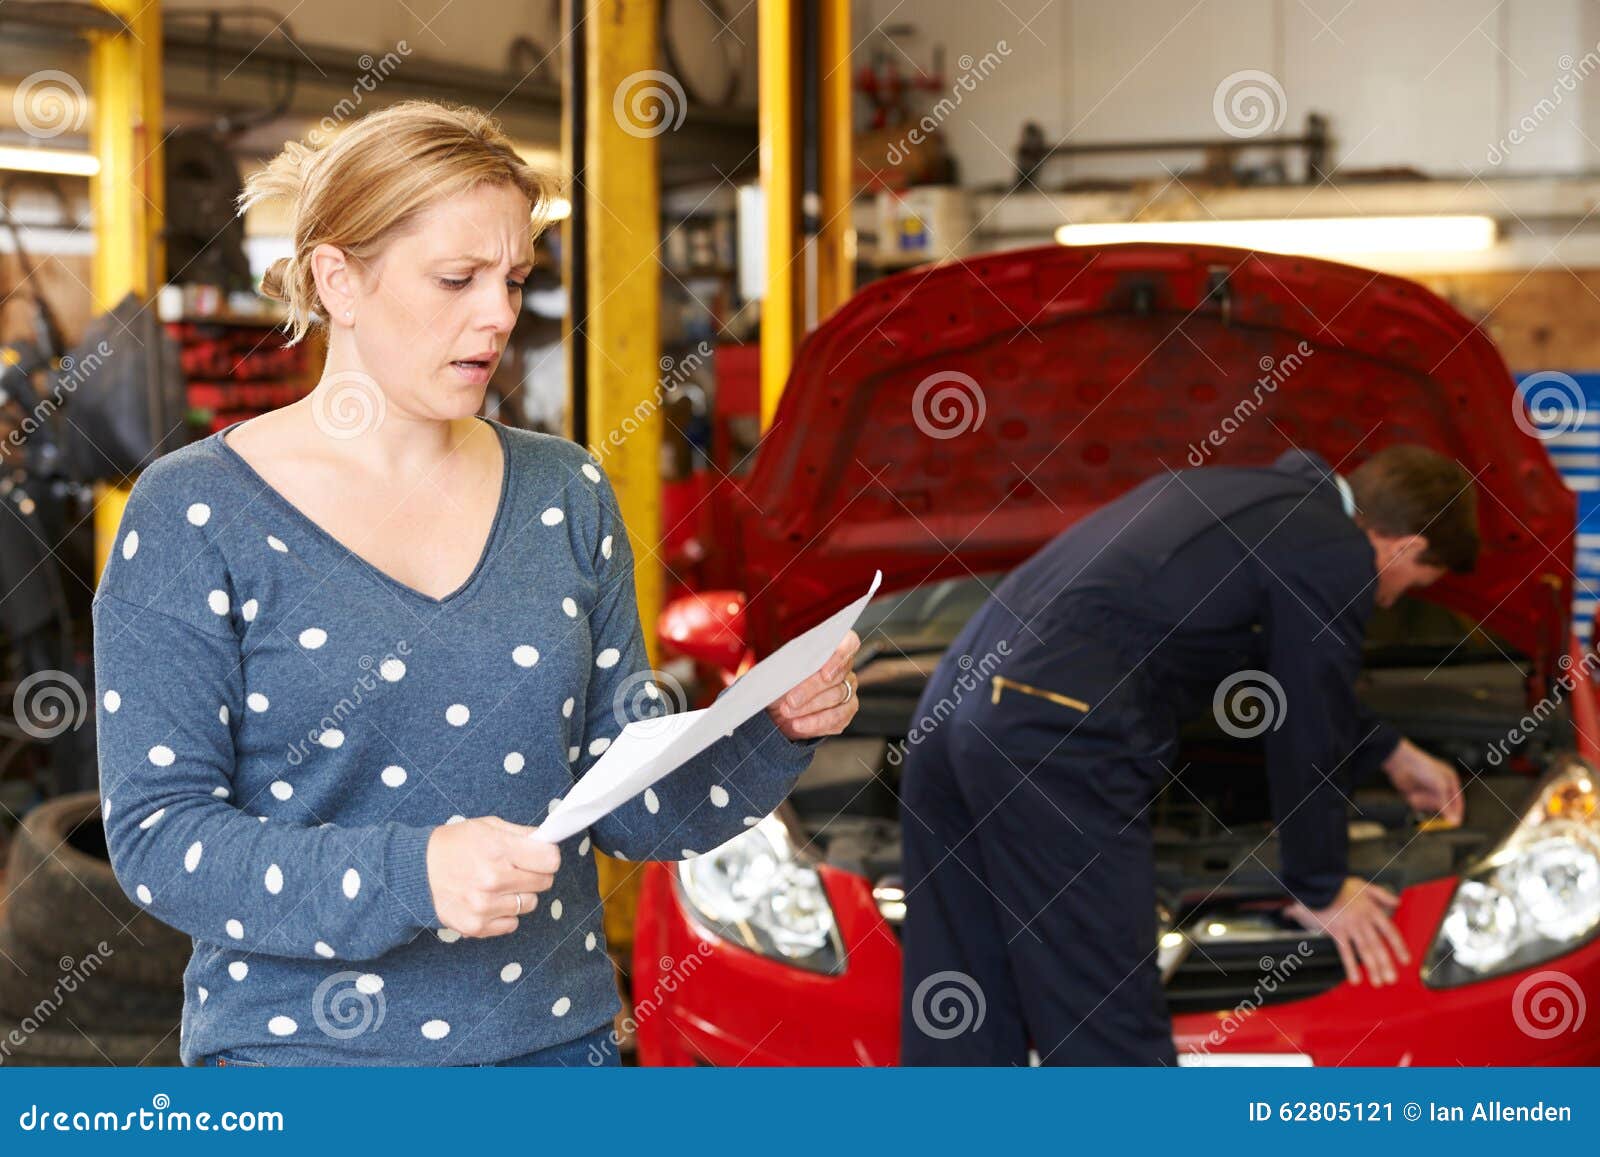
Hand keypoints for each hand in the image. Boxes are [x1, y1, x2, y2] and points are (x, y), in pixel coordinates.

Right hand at [426, 817, 559, 937]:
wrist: (417, 870)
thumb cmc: (454, 845)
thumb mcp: (488, 826)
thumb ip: (522, 834)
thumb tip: (549, 841)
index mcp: (498, 849)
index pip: (550, 860)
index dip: (547, 856)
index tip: (539, 856)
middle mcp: (492, 879)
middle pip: (544, 883)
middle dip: (535, 874)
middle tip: (517, 869)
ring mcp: (484, 906)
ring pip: (529, 904)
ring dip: (519, 895)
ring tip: (499, 885)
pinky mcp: (475, 926)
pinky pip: (511, 924)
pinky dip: (505, 914)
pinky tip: (489, 900)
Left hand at [766, 630, 860, 740]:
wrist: (779, 706)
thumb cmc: (783, 681)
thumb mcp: (783, 667)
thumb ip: (794, 662)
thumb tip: (793, 665)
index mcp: (834, 649)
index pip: (850, 644)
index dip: (839, 658)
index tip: (824, 674)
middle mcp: (845, 670)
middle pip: (836, 677)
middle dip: (811, 689)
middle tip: (791, 700)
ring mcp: (848, 692)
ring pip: (835, 699)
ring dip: (809, 708)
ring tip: (788, 712)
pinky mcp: (845, 714)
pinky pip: (836, 719)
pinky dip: (814, 723)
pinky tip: (799, 724)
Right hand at [1285, 876, 1410, 985]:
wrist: (1318, 882)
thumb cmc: (1338, 884)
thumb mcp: (1364, 885)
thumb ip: (1382, 894)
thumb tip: (1397, 901)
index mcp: (1371, 910)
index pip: (1389, 931)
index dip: (1398, 947)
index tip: (1405, 960)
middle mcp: (1362, 920)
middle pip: (1377, 945)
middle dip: (1386, 963)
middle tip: (1391, 978)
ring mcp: (1350, 927)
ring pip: (1364, 950)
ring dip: (1372, 968)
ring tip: (1377, 982)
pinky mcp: (1336, 931)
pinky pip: (1345, 951)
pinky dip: (1350, 966)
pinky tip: (1355, 978)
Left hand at [1383, 738, 1464, 825]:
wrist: (1401, 762)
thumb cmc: (1422, 767)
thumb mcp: (1440, 786)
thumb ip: (1447, 804)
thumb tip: (1453, 820)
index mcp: (1449, 780)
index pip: (1457, 800)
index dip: (1456, 811)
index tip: (1455, 822)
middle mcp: (1439, 786)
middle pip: (1443, 806)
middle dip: (1439, 808)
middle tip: (1437, 814)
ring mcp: (1426, 790)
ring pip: (1430, 807)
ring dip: (1426, 802)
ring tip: (1420, 793)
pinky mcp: (1415, 794)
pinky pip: (1419, 806)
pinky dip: (1417, 802)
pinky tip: (1413, 793)